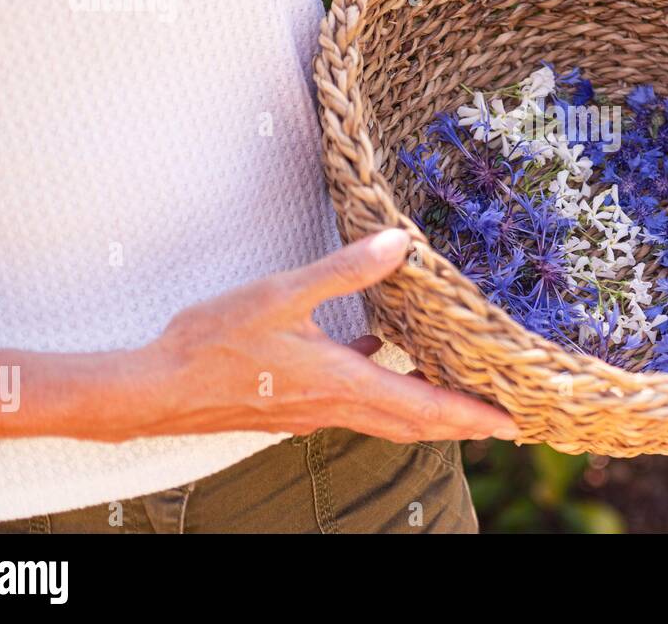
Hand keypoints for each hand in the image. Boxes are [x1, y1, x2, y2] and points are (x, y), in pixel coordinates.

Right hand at [145, 229, 518, 442]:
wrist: (155, 390)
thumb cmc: (215, 344)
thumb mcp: (285, 293)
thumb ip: (346, 270)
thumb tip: (401, 244)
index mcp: (344, 383)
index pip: (425, 406)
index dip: (472, 415)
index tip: (511, 424)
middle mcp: (336, 407)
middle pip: (413, 422)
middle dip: (460, 423)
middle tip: (499, 423)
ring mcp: (313, 413)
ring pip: (385, 417)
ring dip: (424, 411)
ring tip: (454, 397)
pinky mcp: (292, 408)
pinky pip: (353, 404)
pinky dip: (380, 390)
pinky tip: (374, 356)